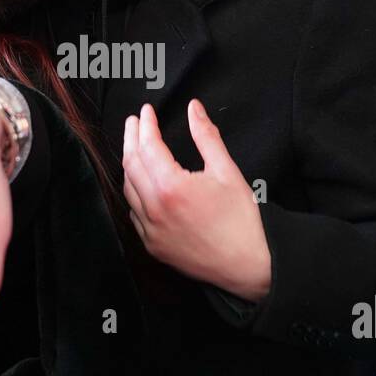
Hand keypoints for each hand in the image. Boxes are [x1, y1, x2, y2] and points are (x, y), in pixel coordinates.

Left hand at [122, 100, 270, 301]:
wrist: (246, 266)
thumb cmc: (241, 221)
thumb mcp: (227, 171)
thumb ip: (206, 136)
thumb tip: (194, 109)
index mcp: (171, 187)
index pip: (148, 146)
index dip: (145, 125)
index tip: (146, 112)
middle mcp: (154, 209)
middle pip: (131, 165)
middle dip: (131, 139)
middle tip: (134, 122)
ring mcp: (150, 230)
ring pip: (129, 189)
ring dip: (130, 165)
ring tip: (136, 148)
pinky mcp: (153, 245)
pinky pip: (134, 213)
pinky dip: (135, 193)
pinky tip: (142, 184)